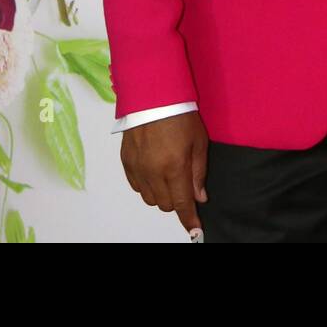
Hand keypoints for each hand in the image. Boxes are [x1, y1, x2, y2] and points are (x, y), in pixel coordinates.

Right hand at [120, 110, 208, 233]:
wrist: (152, 96)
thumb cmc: (180, 116)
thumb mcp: (199, 142)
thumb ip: (198, 173)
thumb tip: (200, 197)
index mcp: (174, 167)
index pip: (182, 203)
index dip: (189, 220)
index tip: (195, 230)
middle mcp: (153, 172)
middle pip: (165, 204)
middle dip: (177, 201)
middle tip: (184, 184)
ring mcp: (137, 169)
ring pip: (149, 199)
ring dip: (161, 194)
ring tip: (169, 174)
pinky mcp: (126, 163)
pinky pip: (137, 187)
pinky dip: (147, 186)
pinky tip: (155, 171)